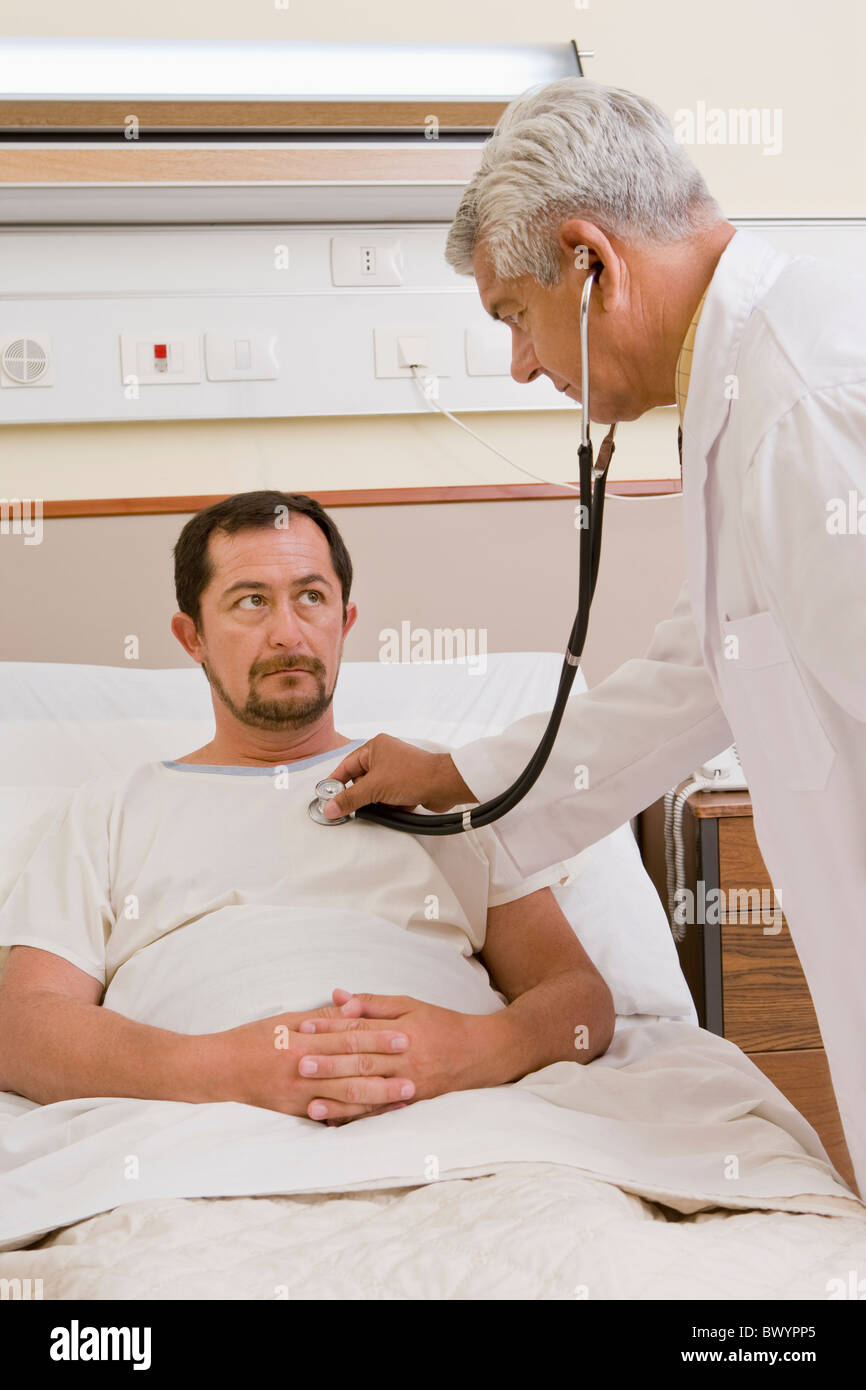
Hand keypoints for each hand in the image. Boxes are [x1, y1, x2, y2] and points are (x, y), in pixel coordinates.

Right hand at [208, 996, 415, 1122]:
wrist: (219, 1069)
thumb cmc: (254, 1039)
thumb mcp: (286, 1020)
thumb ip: (321, 1018)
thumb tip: (352, 1009)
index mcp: (302, 1040)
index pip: (348, 1038)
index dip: (378, 1037)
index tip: (404, 1035)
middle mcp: (302, 1068)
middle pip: (352, 1068)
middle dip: (386, 1068)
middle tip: (416, 1066)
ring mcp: (298, 1094)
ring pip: (346, 1096)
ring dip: (378, 1095)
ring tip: (405, 1093)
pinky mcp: (294, 1112)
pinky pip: (331, 1115)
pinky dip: (355, 1115)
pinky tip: (375, 1113)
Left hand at [296, 988, 493, 1117]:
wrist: (480, 1053)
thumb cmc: (441, 1024)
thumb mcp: (410, 1005)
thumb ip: (372, 1004)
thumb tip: (338, 997)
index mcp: (403, 1032)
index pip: (361, 1030)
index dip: (331, 1029)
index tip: (304, 1029)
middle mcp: (405, 1060)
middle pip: (362, 1062)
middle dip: (329, 1064)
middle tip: (299, 1063)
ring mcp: (409, 1085)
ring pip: (369, 1092)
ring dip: (338, 1099)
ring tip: (310, 1104)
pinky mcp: (412, 1103)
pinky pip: (381, 1113)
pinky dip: (357, 1118)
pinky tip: (336, 1122)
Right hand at [322, 735, 474, 818]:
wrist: (444, 785)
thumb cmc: (413, 775)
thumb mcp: (374, 788)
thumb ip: (349, 799)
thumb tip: (329, 808)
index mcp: (374, 747)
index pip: (346, 766)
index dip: (336, 783)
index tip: (327, 798)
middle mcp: (384, 756)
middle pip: (360, 782)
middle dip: (364, 796)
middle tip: (362, 804)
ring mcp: (396, 771)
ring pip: (375, 793)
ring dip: (380, 802)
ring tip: (389, 802)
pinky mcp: (406, 784)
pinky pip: (389, 798)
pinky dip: (392, 805)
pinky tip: (401, 804)